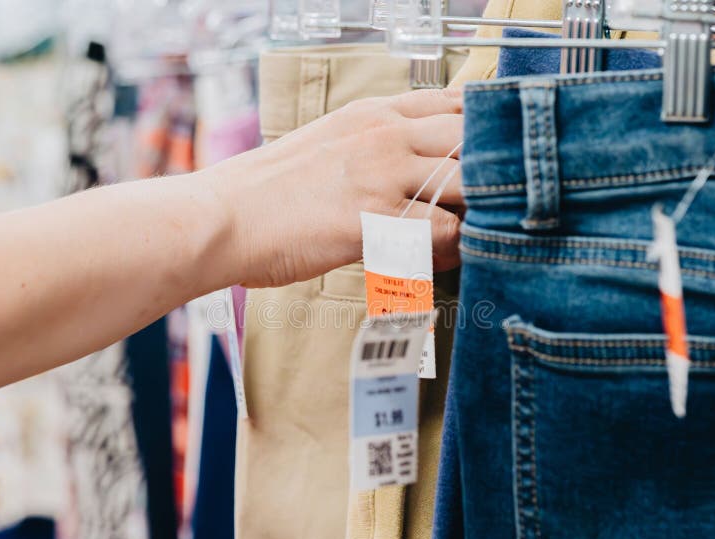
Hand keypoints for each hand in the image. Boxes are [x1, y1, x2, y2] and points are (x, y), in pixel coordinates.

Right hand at [204, 88, 463, 287]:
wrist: (223, 217)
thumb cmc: (267, 189)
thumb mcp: (325, 141)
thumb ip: (371, 143)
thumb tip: (407, 162)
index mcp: (373, 113)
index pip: (455, 102)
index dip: (483, 131)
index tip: (488, 159)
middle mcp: (385, 136)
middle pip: (474, 140)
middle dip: (491, 172)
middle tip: (486, 204)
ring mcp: (383, 176)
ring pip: (470, 184)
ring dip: (477, 213)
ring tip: (464, 237)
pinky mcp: (376, 220)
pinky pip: (445, 232)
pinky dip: (452, 249)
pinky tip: (437, 260)